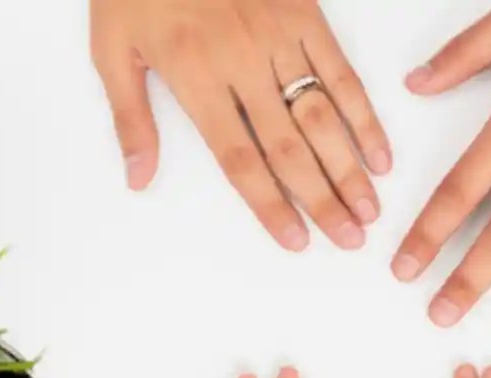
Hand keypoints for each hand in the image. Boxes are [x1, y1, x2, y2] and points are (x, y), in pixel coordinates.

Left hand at [91, 0, 390, 250]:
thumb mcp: (111, 48)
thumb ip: (130, 118)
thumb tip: (138, 179)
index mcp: (194, 79)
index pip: (241, 160)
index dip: (272, 205)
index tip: (297, 241)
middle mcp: (241, 64)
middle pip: (289, 148)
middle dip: (323, 200)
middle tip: (350, 240)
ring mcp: (277, 38)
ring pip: (321, 115)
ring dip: (349, 166)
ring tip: (370, 210)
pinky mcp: (303, 14)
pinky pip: (340, 71)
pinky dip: (364, 113)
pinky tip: (379, 151)